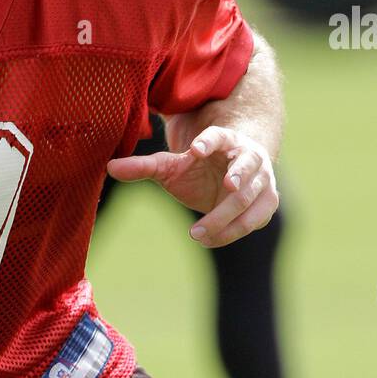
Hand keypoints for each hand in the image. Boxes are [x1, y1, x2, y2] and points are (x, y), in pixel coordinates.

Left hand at [106, 125, 278, 247]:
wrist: (227, 176)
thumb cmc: (196, 168)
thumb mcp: (169, 167)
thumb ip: (143, 167)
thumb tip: (109, 167)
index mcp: (224, 140)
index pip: (219, 136)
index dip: (209, 141)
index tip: (194, 149)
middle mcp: (248, 156)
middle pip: (246, 168)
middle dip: (236, 180)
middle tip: (226, 187)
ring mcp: (263, 179)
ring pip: (252, 198)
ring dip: (228, 217)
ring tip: (197, 234)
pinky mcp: (267, 201)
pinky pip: (257, 218)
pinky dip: (235, 231)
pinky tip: (210, 241)